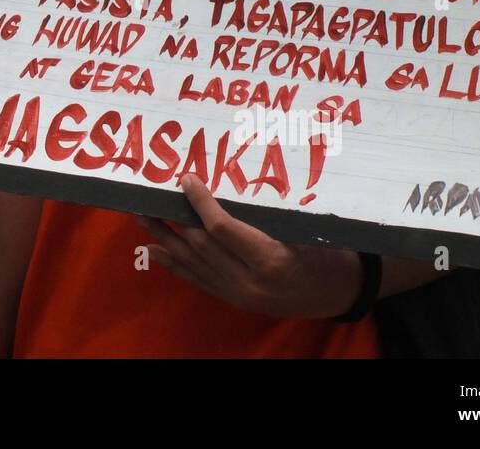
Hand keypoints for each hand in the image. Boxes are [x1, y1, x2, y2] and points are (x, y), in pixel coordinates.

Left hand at [139, 175, 362, 319]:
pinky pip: (198, 280)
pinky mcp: (233, 300)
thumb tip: (226, 185)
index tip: (186, 179)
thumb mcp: (304, 230)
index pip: (222, 228)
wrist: (337, 292)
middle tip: (148, 195)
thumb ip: (267, 214)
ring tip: (141, 216)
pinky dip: (174, 264)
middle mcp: (249, 282)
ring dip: (163, 238)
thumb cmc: (325, 252)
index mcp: (270, 259)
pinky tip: (154, 250)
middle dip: (171, 219)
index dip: (200, 202)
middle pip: (200, 246)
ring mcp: (238, 295)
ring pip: (192, 263)